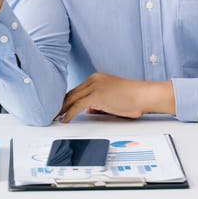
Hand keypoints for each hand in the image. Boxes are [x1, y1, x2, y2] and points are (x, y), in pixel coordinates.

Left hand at [56, 73, 175, 122]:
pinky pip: (77, 105)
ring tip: (55, 118)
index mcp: (97, 78)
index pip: (77, 90)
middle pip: (71, 93)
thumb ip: (98, 103)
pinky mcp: (96, 94)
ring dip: (62, 109)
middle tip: (53, 114)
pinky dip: (69, 113)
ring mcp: (94, 85)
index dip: (66, 101)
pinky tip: (65, 120)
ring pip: (72, 98)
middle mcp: (94, 79)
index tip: (60, 109)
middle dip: (61, 105)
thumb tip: (87, 111)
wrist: (144, 95)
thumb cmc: (132, 98)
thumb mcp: (111, 100)